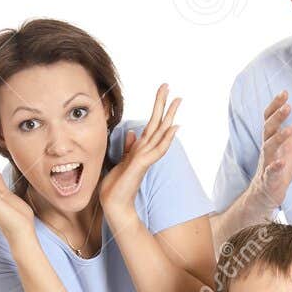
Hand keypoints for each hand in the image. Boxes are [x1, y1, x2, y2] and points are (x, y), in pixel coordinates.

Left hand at [99, 84, 180, 219]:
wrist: (114, 204)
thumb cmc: (117, 185)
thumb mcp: (120, 160)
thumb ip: (129, 147)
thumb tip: (132, 133)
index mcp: (141, 149)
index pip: (151, 125)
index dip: (157, 109)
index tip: (163, 92)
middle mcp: (146, 151)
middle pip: (158, 124)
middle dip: (164, 106)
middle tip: (171, 88)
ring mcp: (146, 158)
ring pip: (161, 133)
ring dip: (169, 116)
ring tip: (178, 100)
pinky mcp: (142, 165)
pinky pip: (157, 149)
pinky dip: (166, 138)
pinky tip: (174, 127)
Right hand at [252, 91, 291, 208]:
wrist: (268, 190)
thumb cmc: (280, 161)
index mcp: (272, 137)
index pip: (269, 117)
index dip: (275, 105)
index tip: (284, 92)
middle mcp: (268, 147)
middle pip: (268, 129)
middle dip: (277, 117)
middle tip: (287, 106)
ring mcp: (268, 162)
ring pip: (268, 148)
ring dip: (277, 139)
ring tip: (289, 131)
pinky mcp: (270, 179)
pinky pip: (271, 172)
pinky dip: (275, 167)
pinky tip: (281, 162)